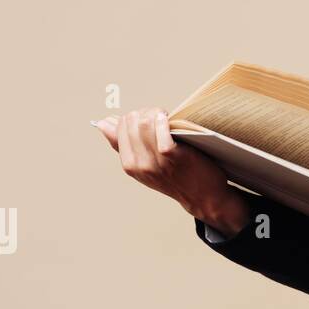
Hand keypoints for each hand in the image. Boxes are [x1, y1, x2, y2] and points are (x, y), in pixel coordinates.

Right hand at [93, 108, 250, 235]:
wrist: (204, 196)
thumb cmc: (178, 176)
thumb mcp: (146, 165)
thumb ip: (126, 145)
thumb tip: (104, 122)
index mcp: (129, 165)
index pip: (118, 127)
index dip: (135, 116)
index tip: (150, 119)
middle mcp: (138, 164)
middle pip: (130, 121)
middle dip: (145, 112)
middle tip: (161, 116)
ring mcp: (154, 161)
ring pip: (143, 122)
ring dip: (155, 112)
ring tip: (167, 117)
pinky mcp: (172, 155)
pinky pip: (161, 130)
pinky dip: (164, 120)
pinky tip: (169, 119)